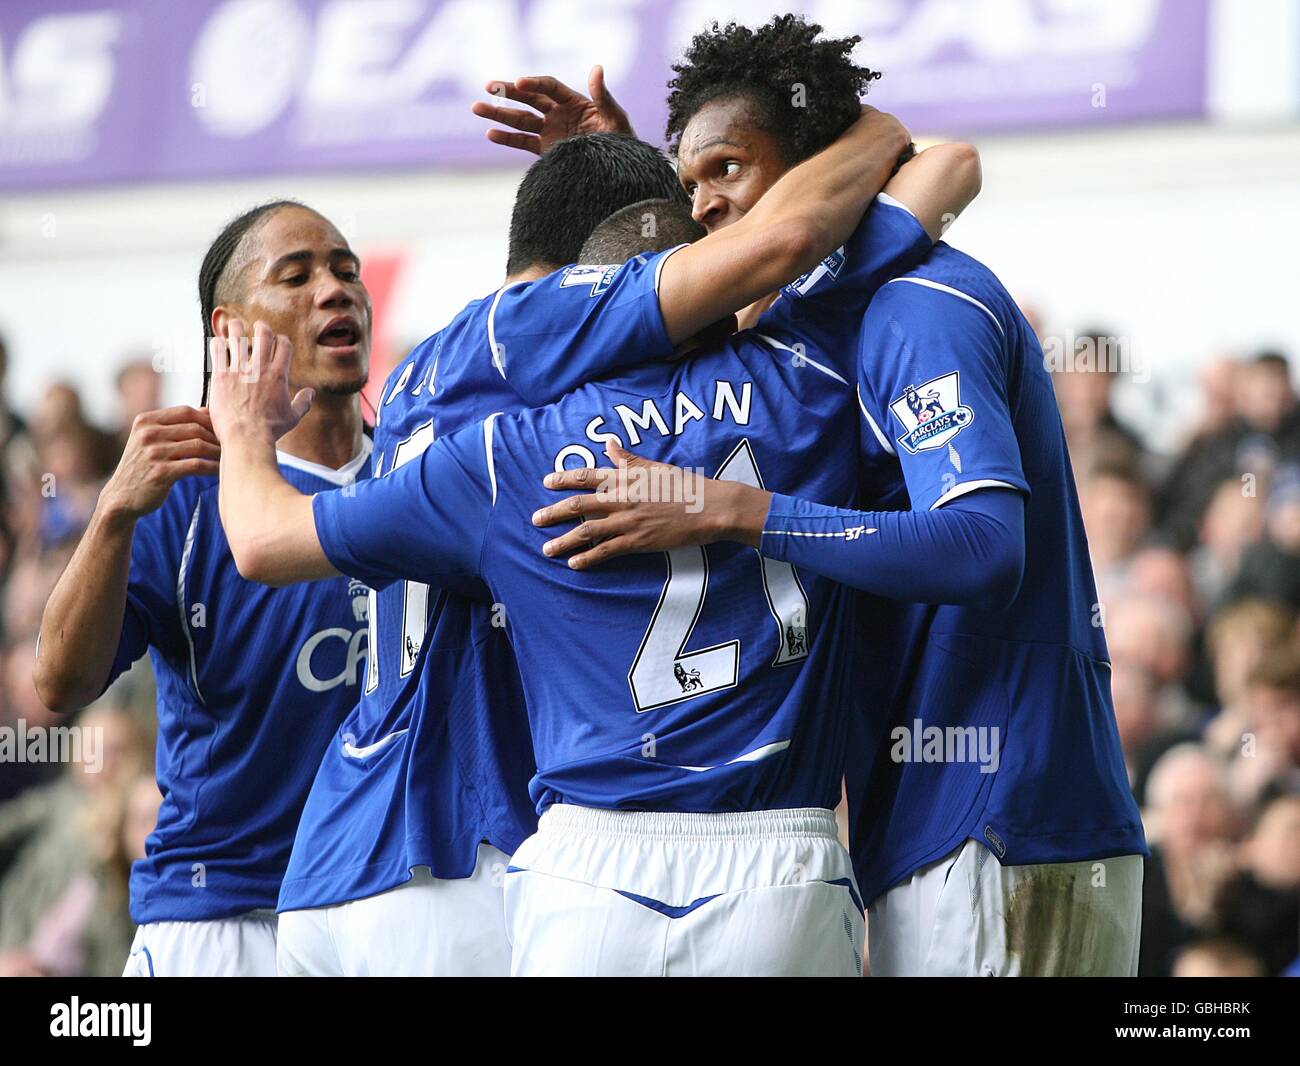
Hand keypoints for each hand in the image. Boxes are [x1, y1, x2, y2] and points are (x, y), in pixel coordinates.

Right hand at [99, 405, 219, 522]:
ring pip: (198, 445)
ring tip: (230, 459)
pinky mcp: (162, 472)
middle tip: (232, 446)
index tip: (223, 430)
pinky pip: (197, 465)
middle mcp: (148, 434)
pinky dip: (213, 468)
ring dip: (218, 452)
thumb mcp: (151, 440)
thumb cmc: (142, 468)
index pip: (186, 412)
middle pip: (195, 428)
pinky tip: (221, 472)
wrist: (121, 498)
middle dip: (217, 436)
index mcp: (146, 421)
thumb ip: (174, 425)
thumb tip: (208, 410)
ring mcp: (153, 453)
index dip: (209, 420)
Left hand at [207, 319, 313, 445]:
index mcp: (279, 375)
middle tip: (258, 326)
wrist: (247, 436)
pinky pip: (218, 350)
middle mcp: (260, 368)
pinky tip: (218, 343)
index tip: (277, 341)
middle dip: (261, 327)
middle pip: (263, 334)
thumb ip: (304, 402)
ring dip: (236, 328)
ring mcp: (240, 370)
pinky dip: (218, 342)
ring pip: (238, 336)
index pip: (284, 344)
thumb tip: (311, 393)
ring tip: (234, 325)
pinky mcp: (221, 375)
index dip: (281, 339)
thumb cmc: (270, 429)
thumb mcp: (293, 417)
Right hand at [470, 66, 633, 154]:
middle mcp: (558, 113)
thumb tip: (597, 68)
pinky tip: (490, 134)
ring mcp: (549, 131)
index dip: (533, 83)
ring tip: (476, 108)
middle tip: (487, 86)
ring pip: (519, 119)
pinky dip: (506, 139)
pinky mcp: (545, 150)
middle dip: (507, 93)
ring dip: (498, 114)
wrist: (617, 171)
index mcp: (573, 101)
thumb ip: (603, 95)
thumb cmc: (621, 142)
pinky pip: (522, 143)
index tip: (518, 82)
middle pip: (528, 99)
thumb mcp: (615, 118)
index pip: (548, 87)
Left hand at [531, 441, 770, 568]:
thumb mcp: (655, 467)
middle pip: (579, 505)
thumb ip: (628, 459)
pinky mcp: (637, 541)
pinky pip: (606, 551)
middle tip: (535, 519)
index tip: (546, 481)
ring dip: (564, 540)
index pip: (586, 476)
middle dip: (554, 512)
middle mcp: (622, 498)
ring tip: (547, 549)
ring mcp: (628, 521)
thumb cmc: (685, 486)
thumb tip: (609, 444)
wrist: (709, 507)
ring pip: (587, 530)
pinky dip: (588, 558)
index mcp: (625, 477)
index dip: (563, 478)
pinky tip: (574, 564)